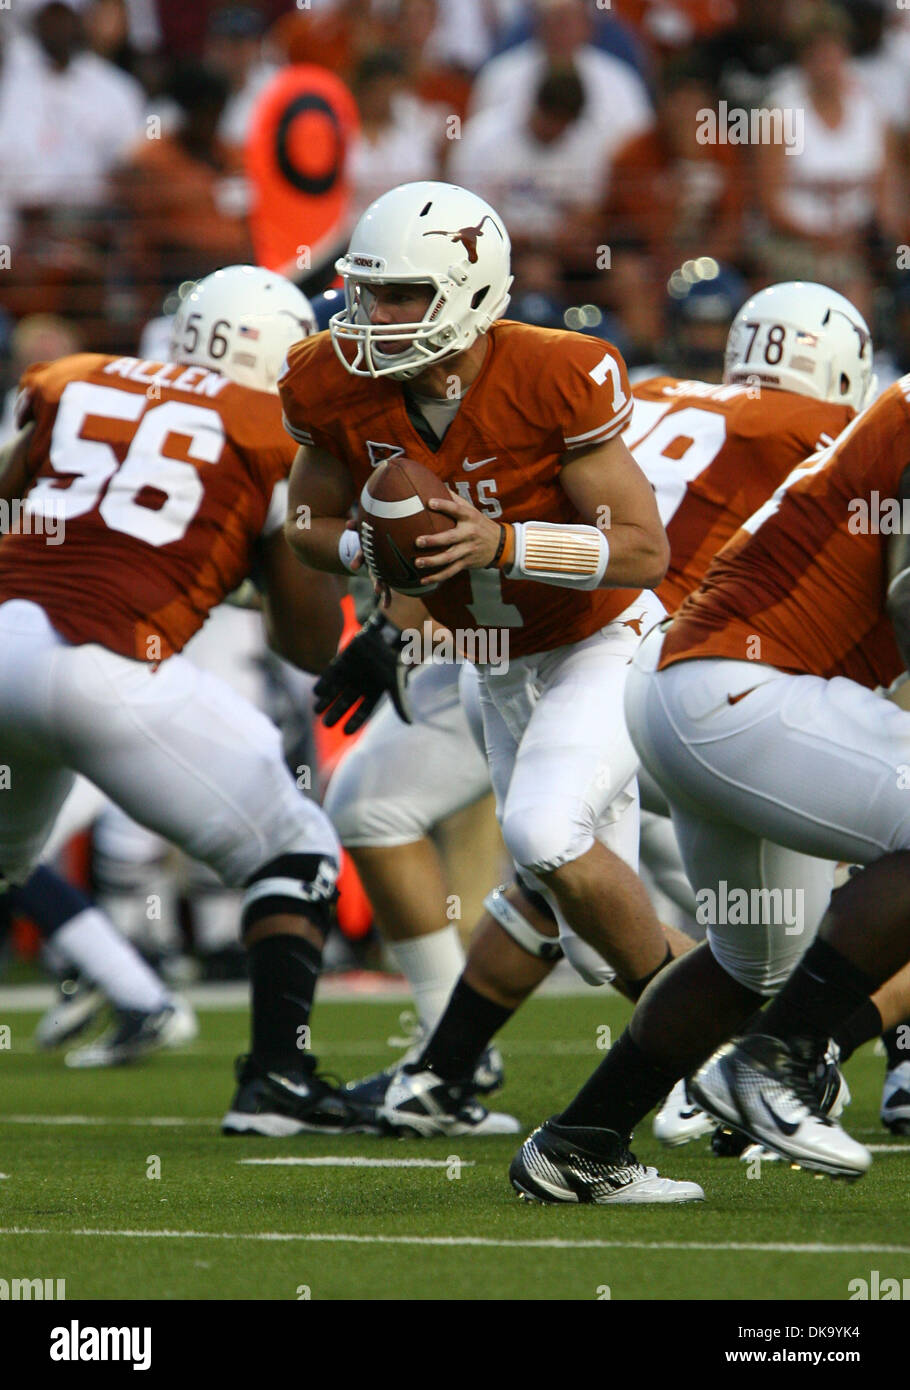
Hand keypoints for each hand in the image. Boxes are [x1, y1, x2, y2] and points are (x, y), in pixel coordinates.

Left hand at [313, 609, 412, 733]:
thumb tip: (409, 722)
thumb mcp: (395, 684)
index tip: (345, 732)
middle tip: (326, 724)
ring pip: (336, 691)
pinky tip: (317, 692)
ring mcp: (350, 673)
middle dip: (336, 713)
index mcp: (374, 691)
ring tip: (317, 711)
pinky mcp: (342, 661)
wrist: (384, 636)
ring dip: (326, 701)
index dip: (354, 721)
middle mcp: (361, 684)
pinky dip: (323, 683)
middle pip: (346, 703)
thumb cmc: (391, 661)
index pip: (363, 711)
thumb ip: (399, 702)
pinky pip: (330, 675)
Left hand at [414, 492, 502, 584]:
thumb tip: (435, 485)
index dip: (444, 506)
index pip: (457, 510)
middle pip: (450, 538)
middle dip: (434, 540)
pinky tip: (424, 580)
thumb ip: (455, 500)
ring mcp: (468, 550)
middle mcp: (469, 534)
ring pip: (449, 558)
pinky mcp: (466, 563)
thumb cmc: (479, 523)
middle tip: (418, 541)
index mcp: (470, 518)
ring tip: (418, 563)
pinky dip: (437, 577)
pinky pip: (450, 571)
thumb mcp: (472, 510)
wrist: (500, 545)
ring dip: (433, 561)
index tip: (430, 502)